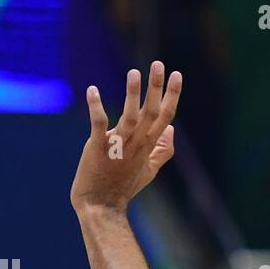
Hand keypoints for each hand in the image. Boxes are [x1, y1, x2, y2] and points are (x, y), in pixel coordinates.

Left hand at [71, 62, 181, 213]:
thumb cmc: (124, 187)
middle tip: (158, 64)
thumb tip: (172, 129)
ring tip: (134, 72)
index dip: (173, 94)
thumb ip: (163, 149)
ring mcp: (118, 144)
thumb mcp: (150, 170)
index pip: (166, 115)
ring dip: (132, 93)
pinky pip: (98, 123)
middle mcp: (137, 142)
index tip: (177, 74)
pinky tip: (93, 89)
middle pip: (152, 110)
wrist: (101, 204)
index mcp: (149, 145)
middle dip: (156, 86)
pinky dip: (96, 106)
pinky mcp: (98, 147)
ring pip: (130, 114)